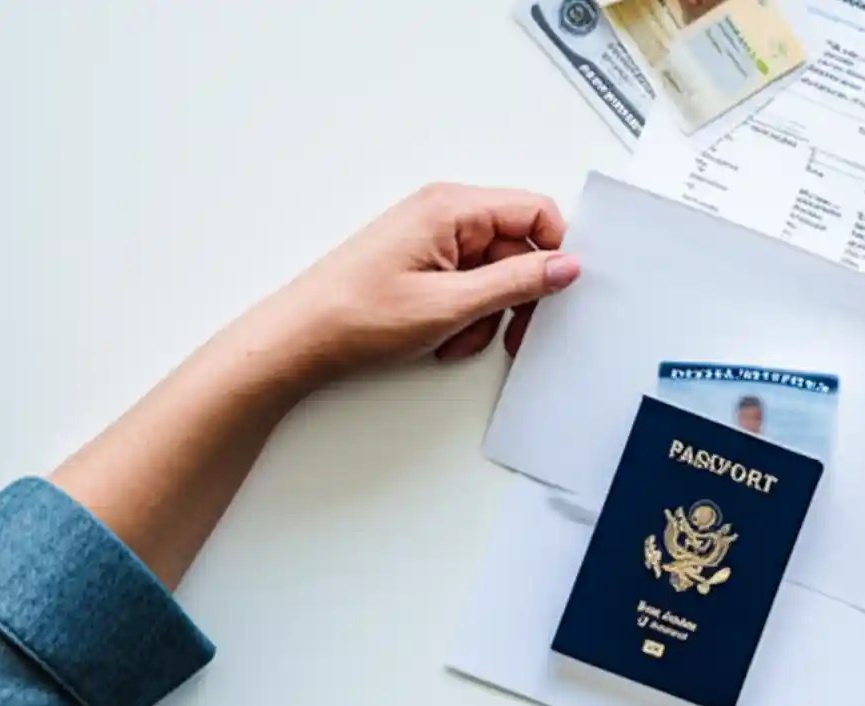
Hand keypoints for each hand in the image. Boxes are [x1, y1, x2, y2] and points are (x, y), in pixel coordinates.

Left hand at [255, 183, 579, 381]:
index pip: (535, 211)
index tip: (553, 293)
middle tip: (513, 333)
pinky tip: (444, 336)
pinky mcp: (423, 261)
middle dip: (518, 293)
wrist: (299, 340)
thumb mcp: (452, 305)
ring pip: (495, 271)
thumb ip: (517, 283)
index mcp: (452, 207)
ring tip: (458, 337)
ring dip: (489, 311)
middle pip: (517, 245)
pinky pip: (469, 283)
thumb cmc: (357, 316)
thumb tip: (565, 266)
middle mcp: (444, 213)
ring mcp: (433, 237)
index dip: (553, 253)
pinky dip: (467, 314)